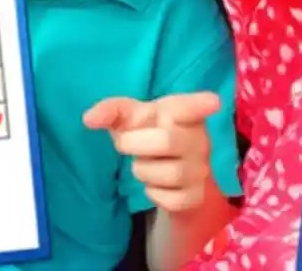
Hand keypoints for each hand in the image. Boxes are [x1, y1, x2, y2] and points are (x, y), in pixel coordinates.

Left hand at [83, 92, 221, 213]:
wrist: (172, 170)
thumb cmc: (151, 133)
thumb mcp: (133, 119)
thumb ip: (112, 112)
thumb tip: (88, 119)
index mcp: (185, 113)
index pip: (193, 106)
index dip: (202, 104)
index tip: (213, 102)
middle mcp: (200, 138)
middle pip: (167, 140)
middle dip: (136, 144)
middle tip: (127, 144)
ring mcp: (201, 168)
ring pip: (169, 173)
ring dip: (144, 170)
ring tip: (145, 164)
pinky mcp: (197, 195)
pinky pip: (171, 199)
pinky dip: (155, 194)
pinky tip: (156, 185)